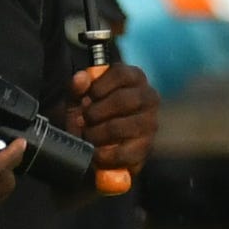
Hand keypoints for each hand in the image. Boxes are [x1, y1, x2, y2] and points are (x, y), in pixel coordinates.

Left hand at [63, 61, 156, 175]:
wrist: (93, 141)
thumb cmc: (90, 112)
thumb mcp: (78, 97)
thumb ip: (77, 87)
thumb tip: (81, 78)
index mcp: (134, 78)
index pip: (121, 74)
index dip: (99, 86)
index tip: (87, 97)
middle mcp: (148, 98)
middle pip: (124, 101)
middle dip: (96, 112)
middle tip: (84, 119)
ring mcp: (150, 124)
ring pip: (121, 127)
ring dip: (97, 134)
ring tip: (88, 136)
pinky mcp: (146, 148)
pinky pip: (123, 152)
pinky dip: (103, 154)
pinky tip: (96, 152)